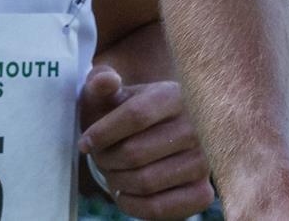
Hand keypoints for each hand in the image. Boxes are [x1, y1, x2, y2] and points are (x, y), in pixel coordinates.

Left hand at [77, 65, 215, 218]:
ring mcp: (203, 162)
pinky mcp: (202, 193)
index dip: (103, 133)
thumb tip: (106, 80)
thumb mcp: (111, 94)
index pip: (135, 115)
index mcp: (175, 95)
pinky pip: (159, 208)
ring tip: (111, 173)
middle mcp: (197, 127)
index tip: (85, 143)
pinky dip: (132, 206)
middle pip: (135, 153)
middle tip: (99, 159)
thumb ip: (100, 82)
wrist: (155, 138)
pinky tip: (124, 194)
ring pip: (145, 181)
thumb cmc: (124, 114)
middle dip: (106, 160)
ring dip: (116, 182)